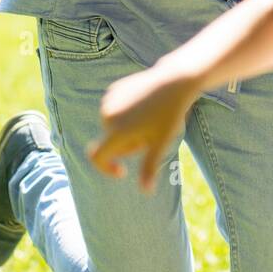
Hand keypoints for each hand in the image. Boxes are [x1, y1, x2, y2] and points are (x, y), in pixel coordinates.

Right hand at [87, 66, 199, 192]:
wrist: (174, 81)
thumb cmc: (170, 114)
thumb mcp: (161, 143)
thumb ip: (149, 167)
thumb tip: (146, 191)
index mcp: (118, 131)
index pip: (98, 157)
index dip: (106, 169)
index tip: (122, 171)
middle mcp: (108, 116)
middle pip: (111, 142)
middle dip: (127, 145)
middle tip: (151, 135)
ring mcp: (109, 101)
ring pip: (113, 128)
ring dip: (126, 130)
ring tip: (149, 118)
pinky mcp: (113, 90)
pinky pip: (115, 112)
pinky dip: (126, 115)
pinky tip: (145, 105)